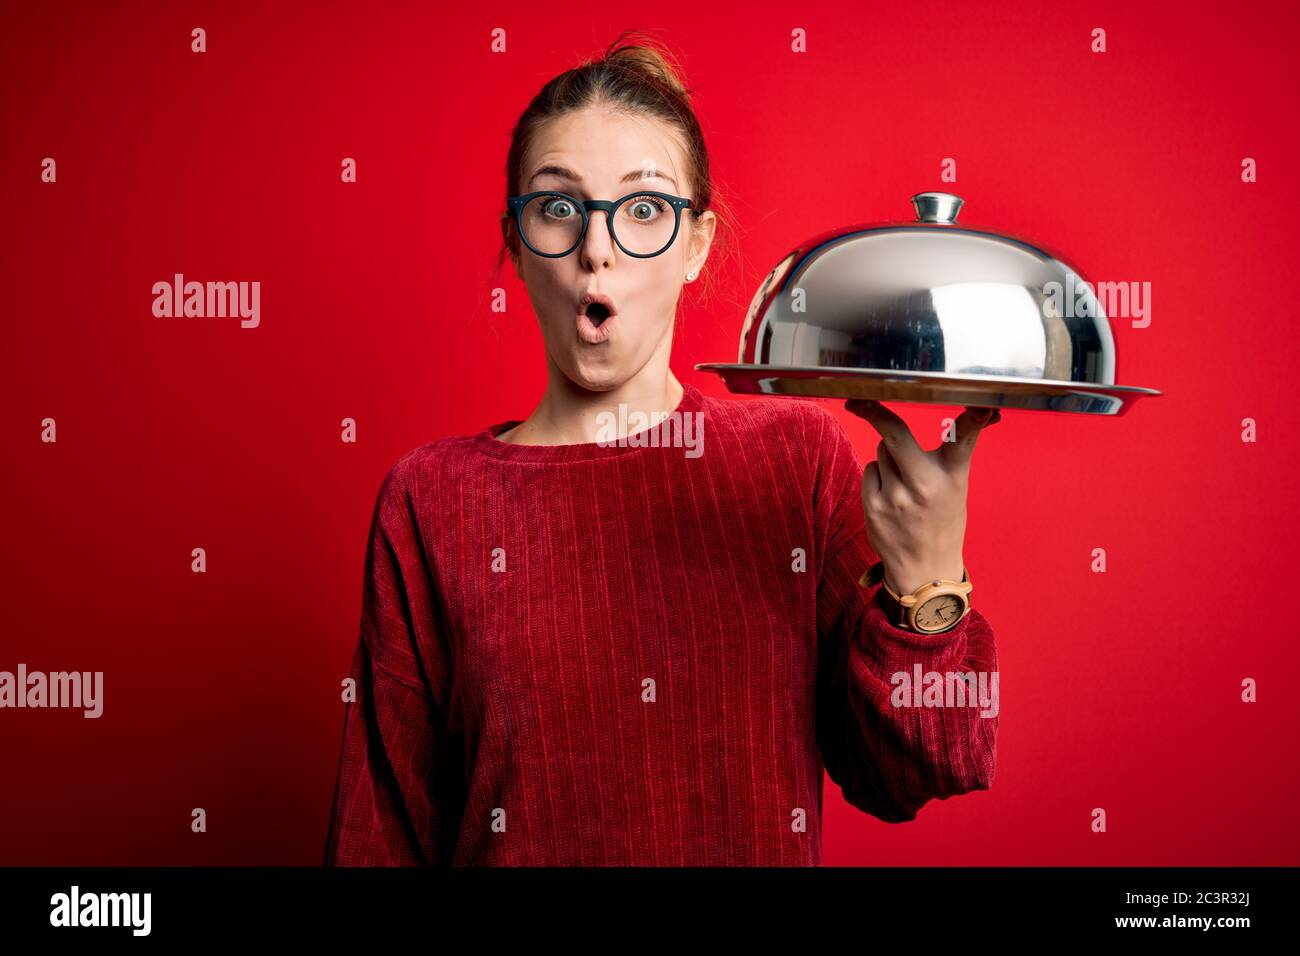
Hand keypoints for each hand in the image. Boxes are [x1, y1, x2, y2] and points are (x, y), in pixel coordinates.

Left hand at [844, 401, 1000, 593]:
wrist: (925, 571)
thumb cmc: (943, 521)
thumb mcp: (958, 485)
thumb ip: (959, 448)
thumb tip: (984, 412)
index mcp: (952, 475)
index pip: (963, 437)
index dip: (974, 417)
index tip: (982, 405)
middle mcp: (925, 484)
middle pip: (895, 433)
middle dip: (874, 412)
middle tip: (859, 400)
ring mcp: (896, 496)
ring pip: (881, 450)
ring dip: (888, 456)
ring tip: (904, 481)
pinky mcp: (874, 507)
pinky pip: (870, 470)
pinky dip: (877, 476)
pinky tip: (890, 495)